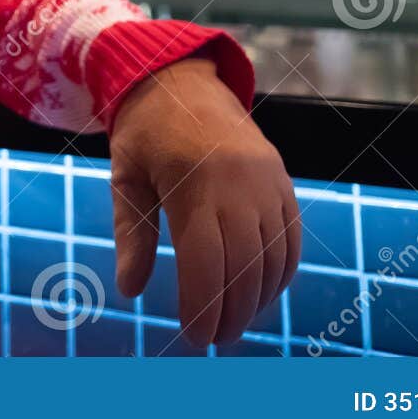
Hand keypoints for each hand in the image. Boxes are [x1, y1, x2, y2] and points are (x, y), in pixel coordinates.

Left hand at [108, 59, 299, 346]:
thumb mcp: (126, 178)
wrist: (181, 78)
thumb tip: (130, 289)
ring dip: (259, 299)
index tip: (194, 337)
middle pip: (244, 266)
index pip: (206, 262)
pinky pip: (291, 236)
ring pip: (273, 255)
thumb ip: (131, 234)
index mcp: (194, 182)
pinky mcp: (281, 179)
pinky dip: (281, 271)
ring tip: (236, 325)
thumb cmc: (145, 133)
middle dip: (232, 312)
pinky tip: (262, 294)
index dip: (203, 306)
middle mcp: (239, 182)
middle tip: (214, 340)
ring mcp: (266, 180)